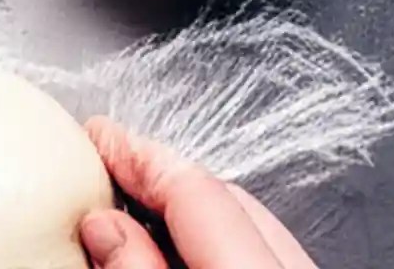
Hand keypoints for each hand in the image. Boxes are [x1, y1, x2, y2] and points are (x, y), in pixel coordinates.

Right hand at [80, 117, 315, 268]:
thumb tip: (105, 227)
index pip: (194, 186)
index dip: (138, 155)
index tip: (99, 137)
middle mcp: (294, 266)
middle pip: (227, 196)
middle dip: (164, 178)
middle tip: (110, 168)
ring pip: (252, 222)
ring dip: (190, 211)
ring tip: (139, 212)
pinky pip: (266, 251)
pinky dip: (220, 241)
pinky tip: (182, 252)